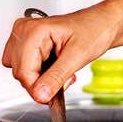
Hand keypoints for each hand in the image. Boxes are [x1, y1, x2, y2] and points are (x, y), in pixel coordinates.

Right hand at [2, 6, 121, 103]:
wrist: (101, 23)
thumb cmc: (94, 30)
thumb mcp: (77, 57)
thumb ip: (55, 77)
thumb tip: (40, 95)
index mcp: (34, 31)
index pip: (23, 71)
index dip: (37, 89)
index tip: (51, 98)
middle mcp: (24, 31)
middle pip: (20, 73)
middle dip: (42, 82)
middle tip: (65, 78)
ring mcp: (23, 36)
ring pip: (21, 71)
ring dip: (41, 78)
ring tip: (62, 69)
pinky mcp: (27, 43)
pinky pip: (25, 67)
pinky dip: (40, 73)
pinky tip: (55, 66)